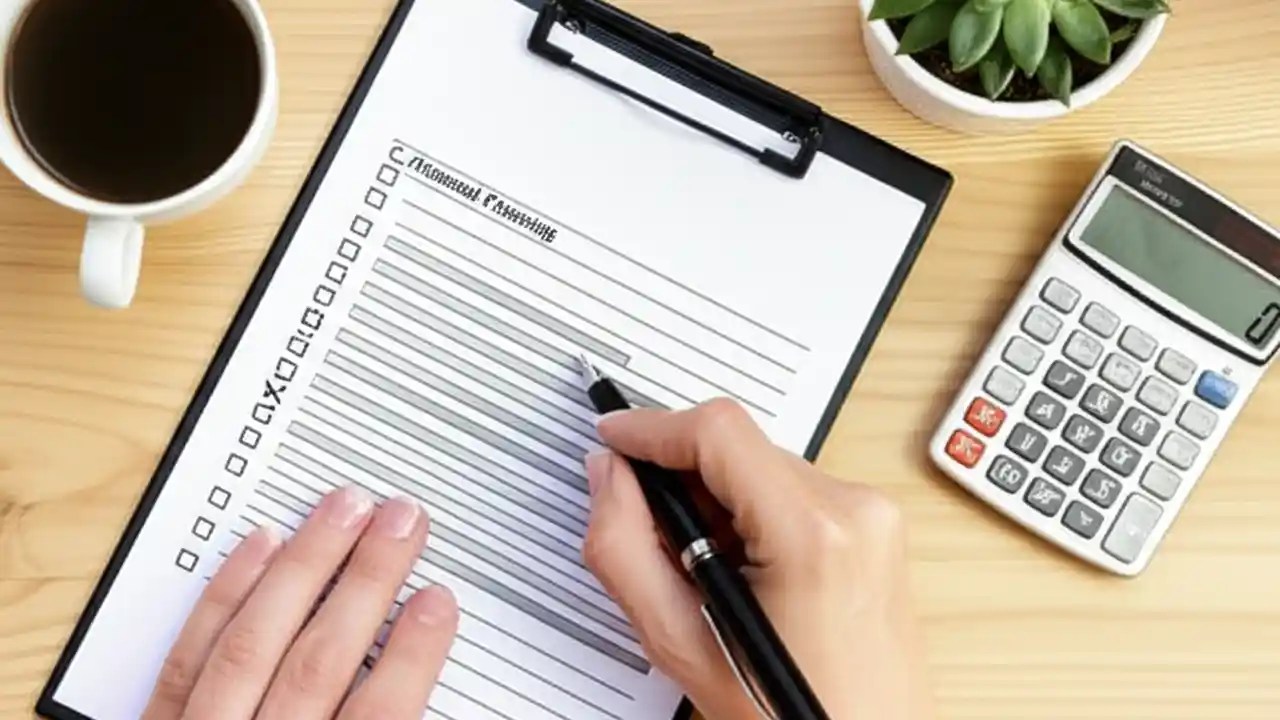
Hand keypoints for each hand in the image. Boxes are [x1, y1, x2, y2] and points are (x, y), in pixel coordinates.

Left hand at [144, 487, 458, 719]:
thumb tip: (425, 659)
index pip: (379, 715)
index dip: (413, 655)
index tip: (438, 601)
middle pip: (319, 662)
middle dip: (368, 581)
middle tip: (404, 520)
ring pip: (254, 642)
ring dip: (305, 566)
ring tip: (346, 508)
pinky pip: (188, 656)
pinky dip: (226, 594)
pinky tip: (260, 545)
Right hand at [584, 400, 933, 719]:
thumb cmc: (791, 717)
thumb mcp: (681, 641)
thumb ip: (624, 548)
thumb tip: (608, 476)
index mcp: (813, 534)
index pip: (718, 432)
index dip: (652, 427)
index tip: (613, 437)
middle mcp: (855, 509)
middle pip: (739, 448)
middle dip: (682, 479)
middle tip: (655, 538)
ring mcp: (874, 516)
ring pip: (763, 468)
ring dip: (717, 501)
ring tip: (706, 573)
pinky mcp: (876, 526)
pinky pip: (794, 492)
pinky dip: (752, 516)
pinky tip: (743, 573)